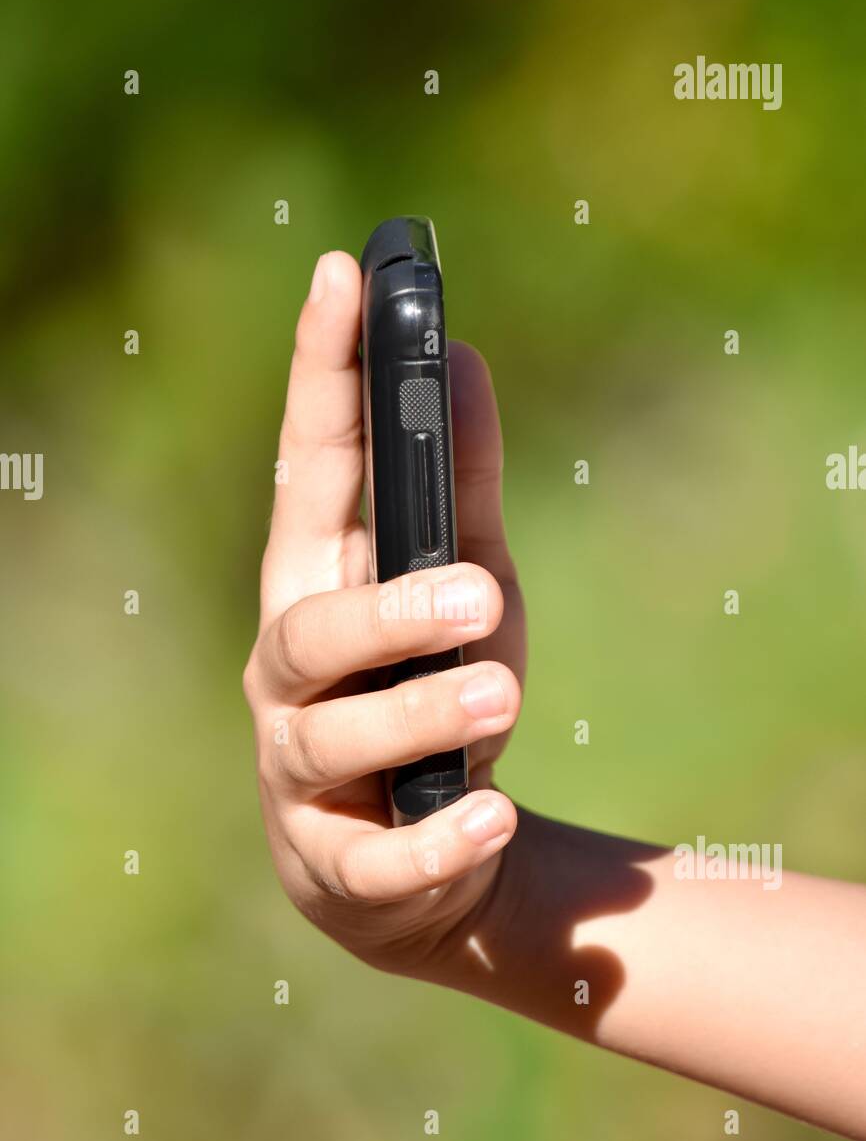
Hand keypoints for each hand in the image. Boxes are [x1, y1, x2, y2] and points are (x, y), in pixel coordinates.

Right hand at [243, 250, 526, 974]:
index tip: (347, 275)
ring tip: (504, 697)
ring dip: (422, 712)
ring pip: (334, 739)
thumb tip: (465, 356)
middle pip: (309, 628)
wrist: (427, 864)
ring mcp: (301, 773)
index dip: (320, 375)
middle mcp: (290, 674)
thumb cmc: (438, 697)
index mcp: (318, 585)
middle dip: (389, 609)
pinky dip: (432, 838)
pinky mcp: (335, 864)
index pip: (308, 470)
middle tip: (482, 592)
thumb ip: (460, 486)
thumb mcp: (469, 585)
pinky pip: (372, 859)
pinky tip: (489, 816)